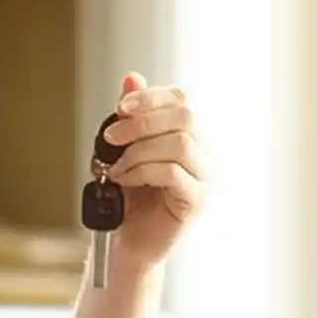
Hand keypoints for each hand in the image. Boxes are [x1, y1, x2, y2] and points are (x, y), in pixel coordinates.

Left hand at [102, 73, 207, 270]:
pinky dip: (142, 172)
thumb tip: (132, 77)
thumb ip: (133, 116)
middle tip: (111, 137)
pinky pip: (174, 173)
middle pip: (186, 117)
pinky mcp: (196, 201)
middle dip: (142, 122)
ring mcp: (205, 177)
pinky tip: (124, 179)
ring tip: (116, 166)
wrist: (127, 240)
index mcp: (191, 134)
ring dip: (139, 150)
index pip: (182, 100)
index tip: (121, 107)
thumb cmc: (131, 195)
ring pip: (180, 143)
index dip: (151, 97)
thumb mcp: (126, 149)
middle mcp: (205, 152)